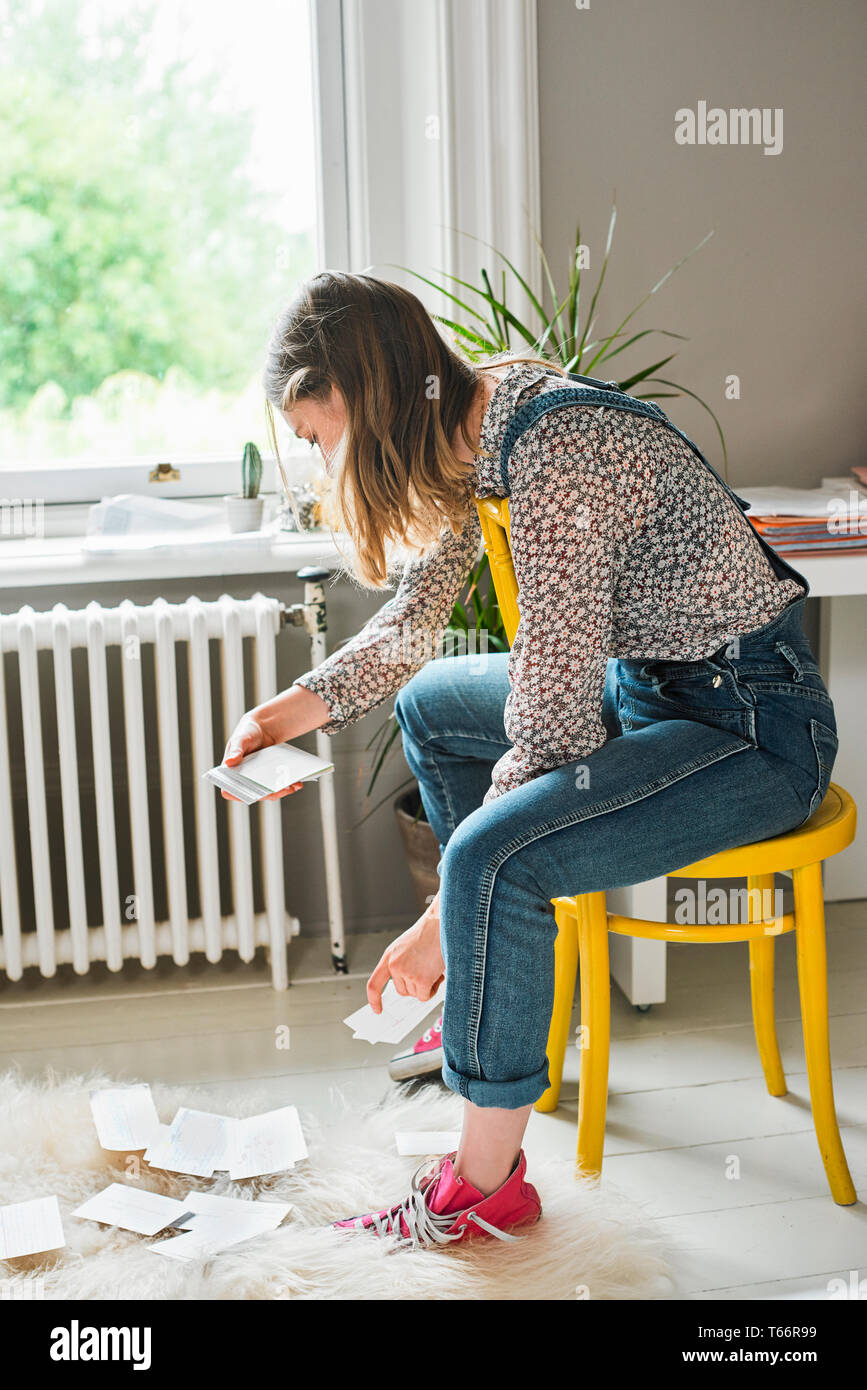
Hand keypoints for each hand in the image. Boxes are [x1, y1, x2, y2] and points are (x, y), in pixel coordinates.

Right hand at [221, 712, 302, 802]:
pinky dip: (287, 786)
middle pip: (253, 794)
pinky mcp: (268, 780)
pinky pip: (276, 787)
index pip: (230, 791)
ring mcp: (256, 782)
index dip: (239, 795)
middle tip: (282, 789)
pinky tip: (296, 783)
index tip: (253, 795)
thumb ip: (235, 750)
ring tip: (293, 786)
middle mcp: (241, 781)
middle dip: (268, 794)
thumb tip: (229, 762)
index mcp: (229, 773)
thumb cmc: (246, 733)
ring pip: (267, 793)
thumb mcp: (240, 739)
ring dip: (280, 792)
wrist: (262, 729)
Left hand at [367, 895, 443, 1012]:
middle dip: (415, 986)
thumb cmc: (429, 933)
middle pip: (401, 991)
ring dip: (426, 986)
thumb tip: (408, 987)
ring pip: (415, 994)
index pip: (374, 984)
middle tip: (426, 971)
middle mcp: (394, 966)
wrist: (441, 924)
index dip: (374, 999)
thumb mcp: (406, 947)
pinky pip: (425, 996)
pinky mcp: (421, 979)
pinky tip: (438, 974)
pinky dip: (433, 989)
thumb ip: (402, 964)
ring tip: (433, 968)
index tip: (377, 1010)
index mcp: (389, 957)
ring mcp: (407, 973)